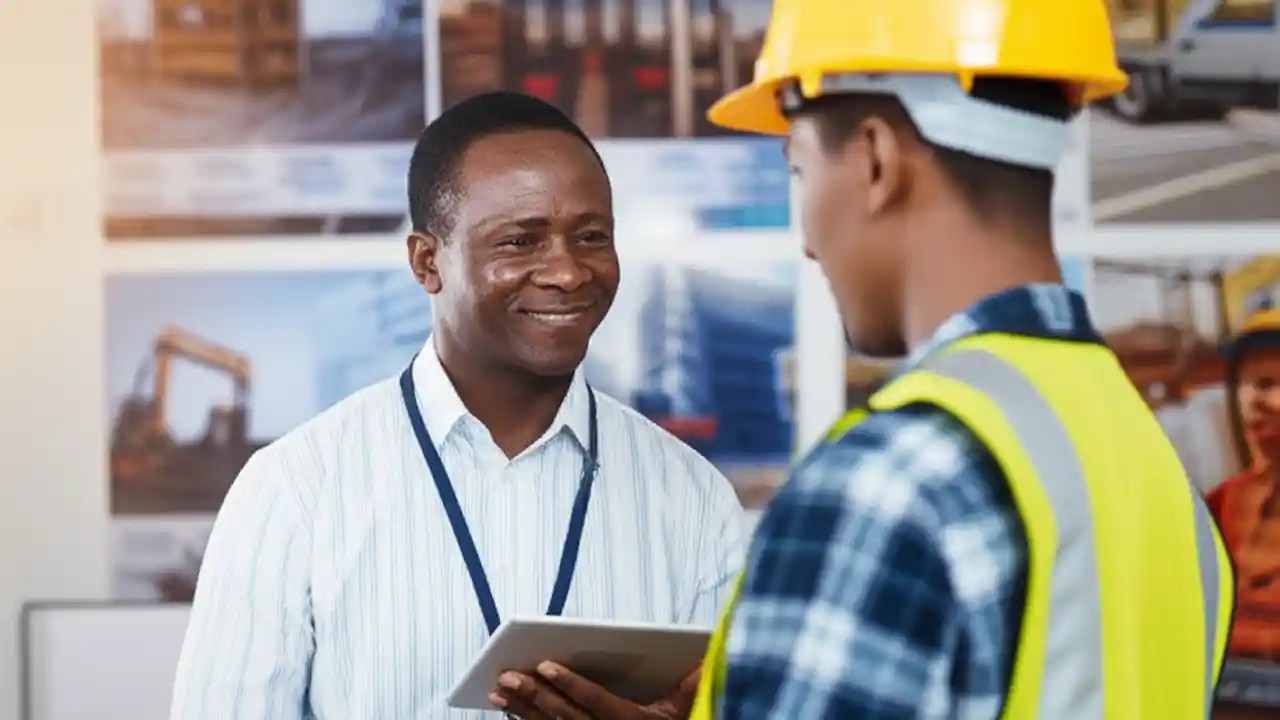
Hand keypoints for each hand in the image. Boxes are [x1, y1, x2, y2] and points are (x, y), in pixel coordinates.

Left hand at [489, 661, 699, 719]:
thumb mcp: (685, 712)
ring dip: (522, 710)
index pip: (597, 702)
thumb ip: (690, 686)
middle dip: (535, 695)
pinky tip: (508, 711)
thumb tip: (708, 658)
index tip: (547, 666)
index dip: (571, 685)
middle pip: (565, 717)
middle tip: (508, 675)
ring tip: (498, 691)